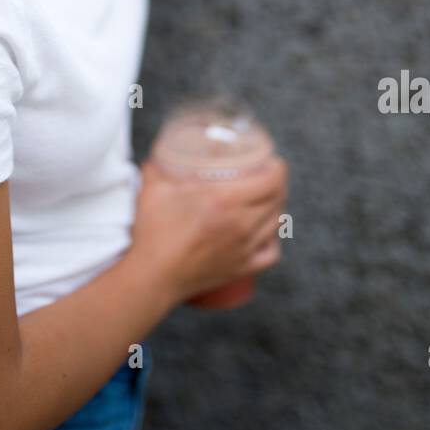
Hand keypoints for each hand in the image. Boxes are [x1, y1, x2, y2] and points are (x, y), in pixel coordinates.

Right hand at [131, 155, 288, 306]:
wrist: (151, 277)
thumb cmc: (152, 233)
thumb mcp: (153, 188)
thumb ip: (157, 164)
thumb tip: (160, 151)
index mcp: (224, 200)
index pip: (271, 180)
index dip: (277, 168)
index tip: (272, 161)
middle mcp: (241, 224)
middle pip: (278, 199)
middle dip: (278, 184)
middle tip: (267, 176)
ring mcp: (243, 248)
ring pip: (277, 224)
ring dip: (277, 208)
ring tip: (266, 200)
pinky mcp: (241, 268)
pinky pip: (271, 253)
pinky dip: (273, 241)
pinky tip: (266, 233)